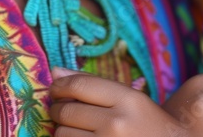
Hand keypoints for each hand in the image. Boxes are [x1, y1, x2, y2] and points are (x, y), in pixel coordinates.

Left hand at [49, 67, 182, 136]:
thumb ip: (92, 84)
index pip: (80, 86)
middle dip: (57, 108)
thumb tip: (55, 72)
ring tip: (77, 128)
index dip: (61, 86)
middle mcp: (117, 123)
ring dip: (62, 129)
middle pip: (67, 111)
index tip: (56, 89)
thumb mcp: (129, 99)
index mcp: (128, 100)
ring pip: (62, 133)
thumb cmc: (147, 124)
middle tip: (61, 109)